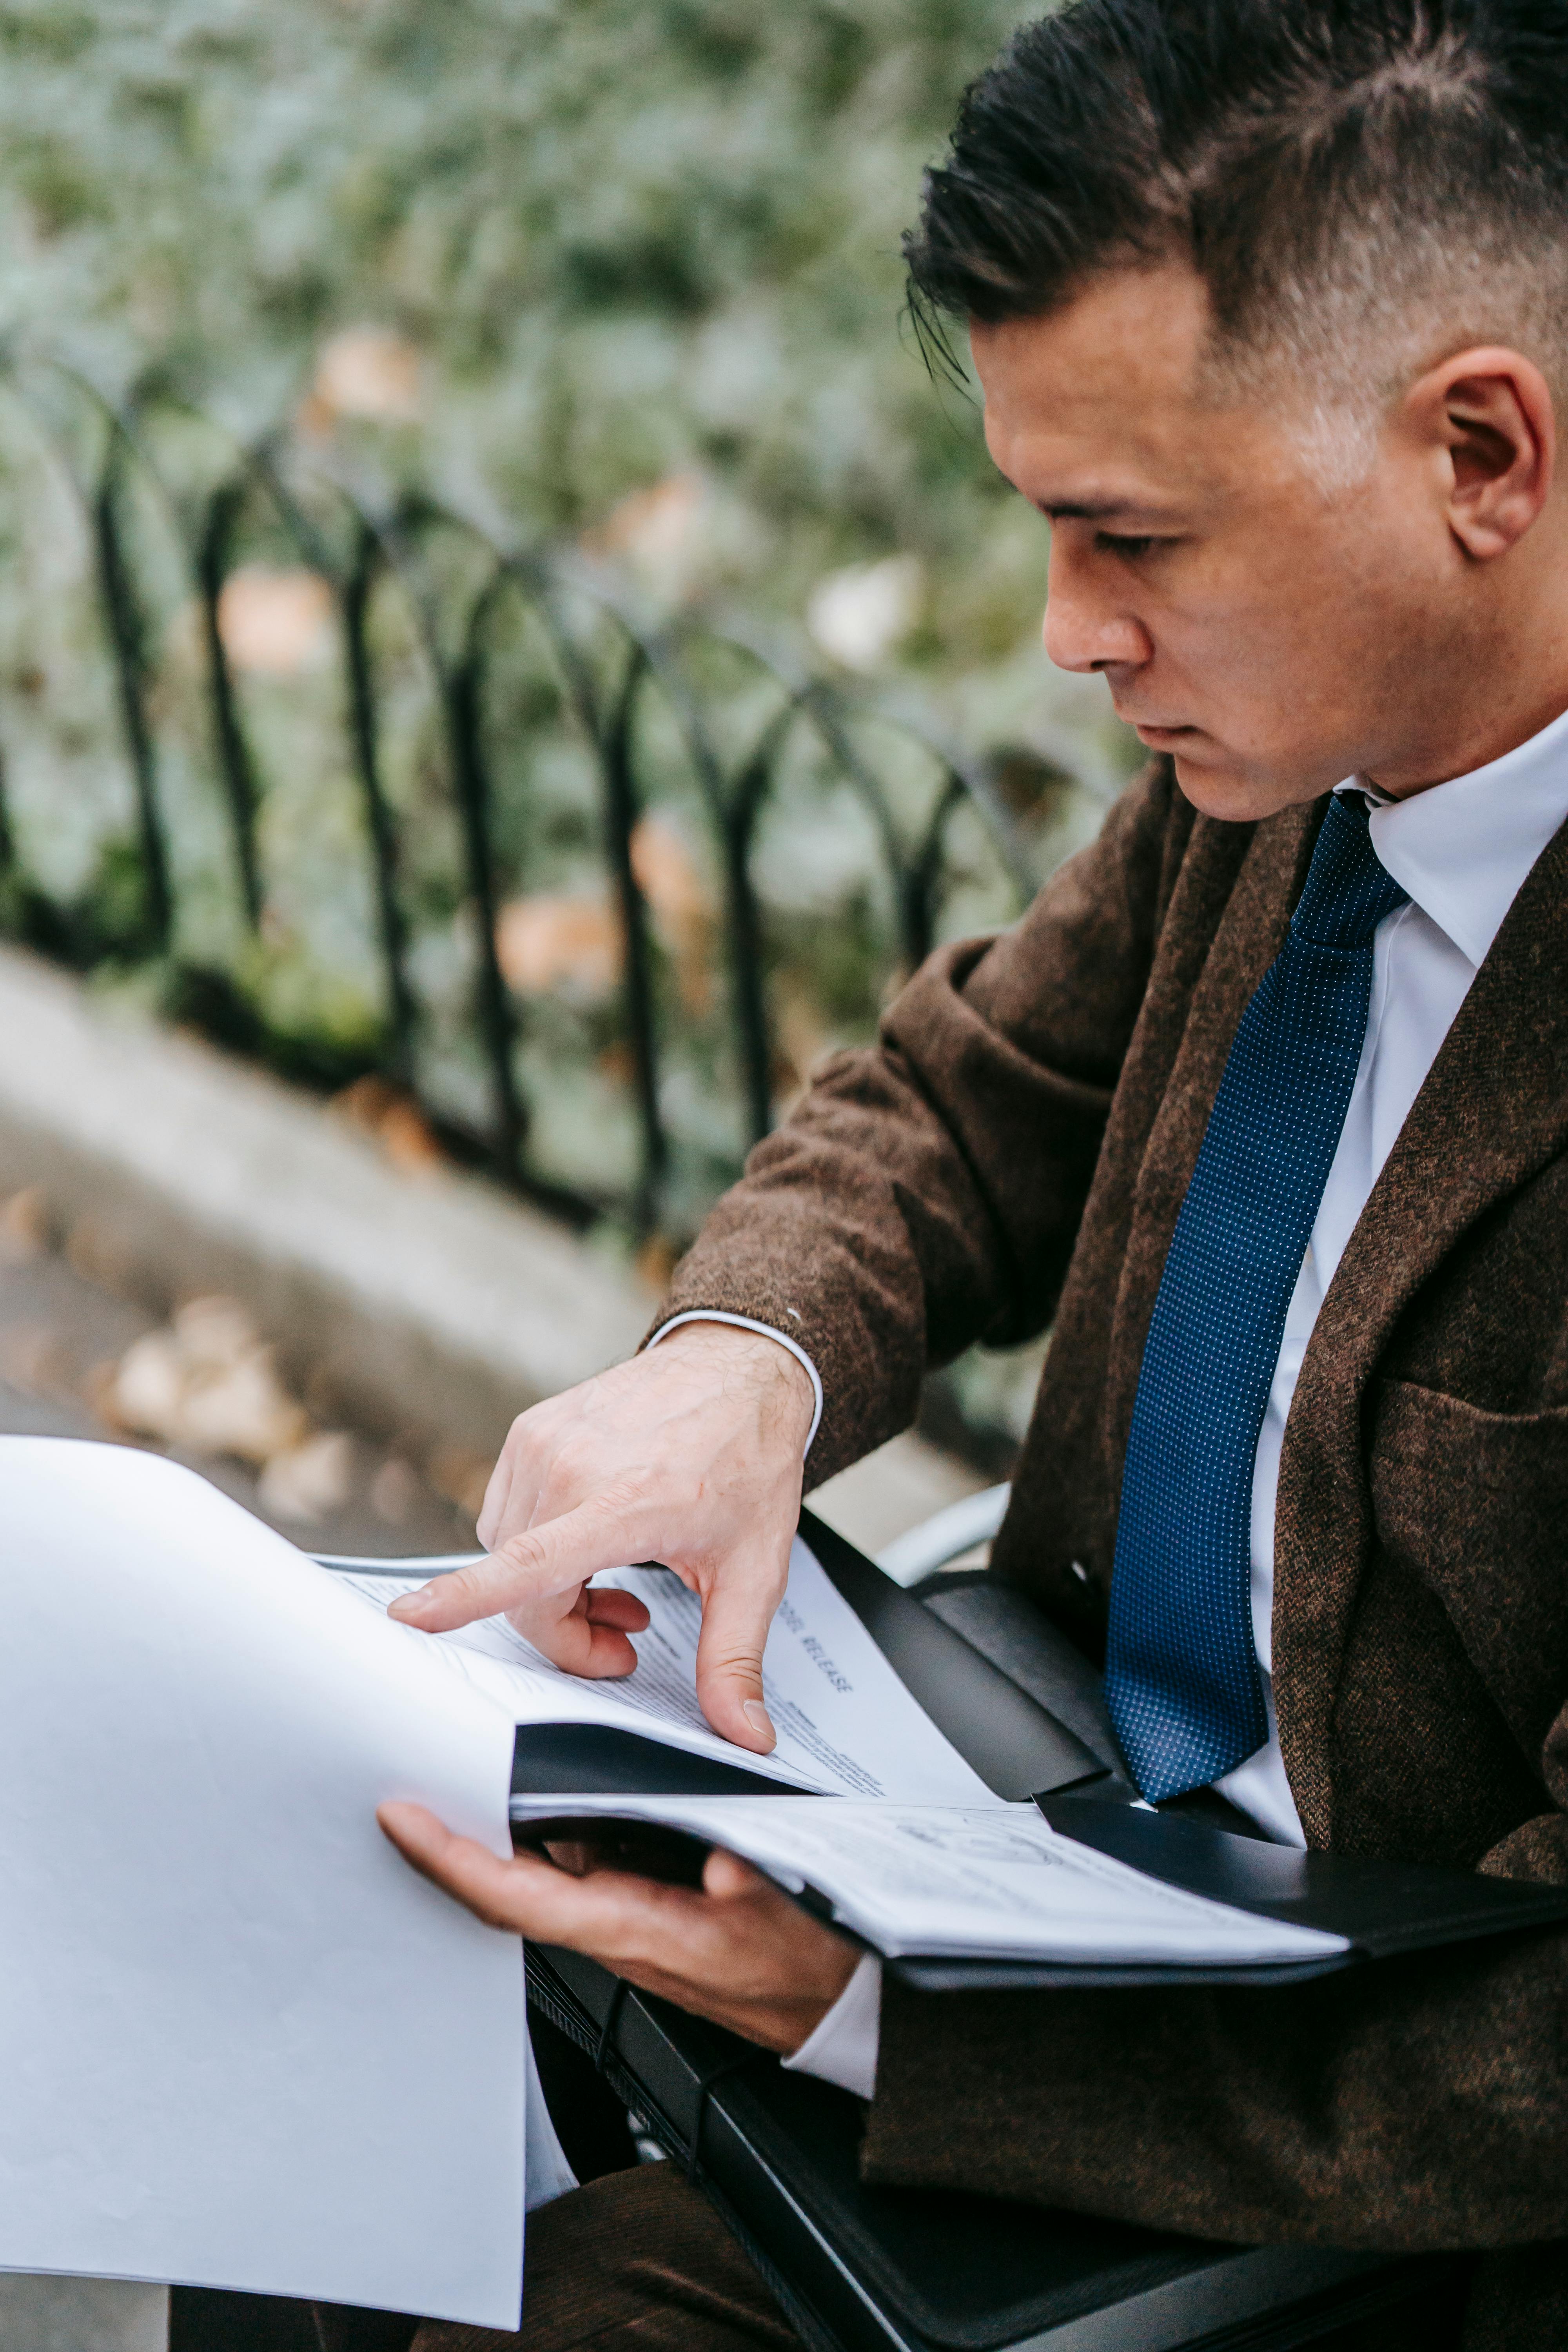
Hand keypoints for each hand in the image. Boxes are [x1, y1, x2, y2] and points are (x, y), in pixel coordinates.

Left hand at [378, 1801, 858, 2053]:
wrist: (841, 2005)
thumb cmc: (815, 1962)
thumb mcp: (787, 1904)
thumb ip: (745, 1872)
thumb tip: (715, 1850)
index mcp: (637, 1930)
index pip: (518, 1897)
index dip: (454, 1862)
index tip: (404, 1822)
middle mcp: (619, 1931)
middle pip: (511, 1886)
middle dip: (452, 1840)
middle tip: (407, 1781)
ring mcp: (629, 1924)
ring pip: (544, 1875)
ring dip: (499, 1832)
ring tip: (462, 1769)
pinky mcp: (646, 1913)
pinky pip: (581, 1874)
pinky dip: (549, 1835)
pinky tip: (548, 1795)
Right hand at [387, 1324, 814, 1751]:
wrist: (742, 1365)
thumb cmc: (748, 1459)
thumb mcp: (755, 1568)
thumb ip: (735, 1658)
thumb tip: (747, 1738)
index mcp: (624, 1502)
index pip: (529, 1562)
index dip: (466, 1598)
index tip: (411, 1620)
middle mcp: (570, 1466)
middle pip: (526, 1587)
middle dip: (568, 1631)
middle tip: (628, 1633)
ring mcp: (543, 1440)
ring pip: (509, 1552)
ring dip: (554, 1589)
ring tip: (623, 1588)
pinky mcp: (531, 1427)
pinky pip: (509, 1511)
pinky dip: (541, 1543)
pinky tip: (595, 1542)